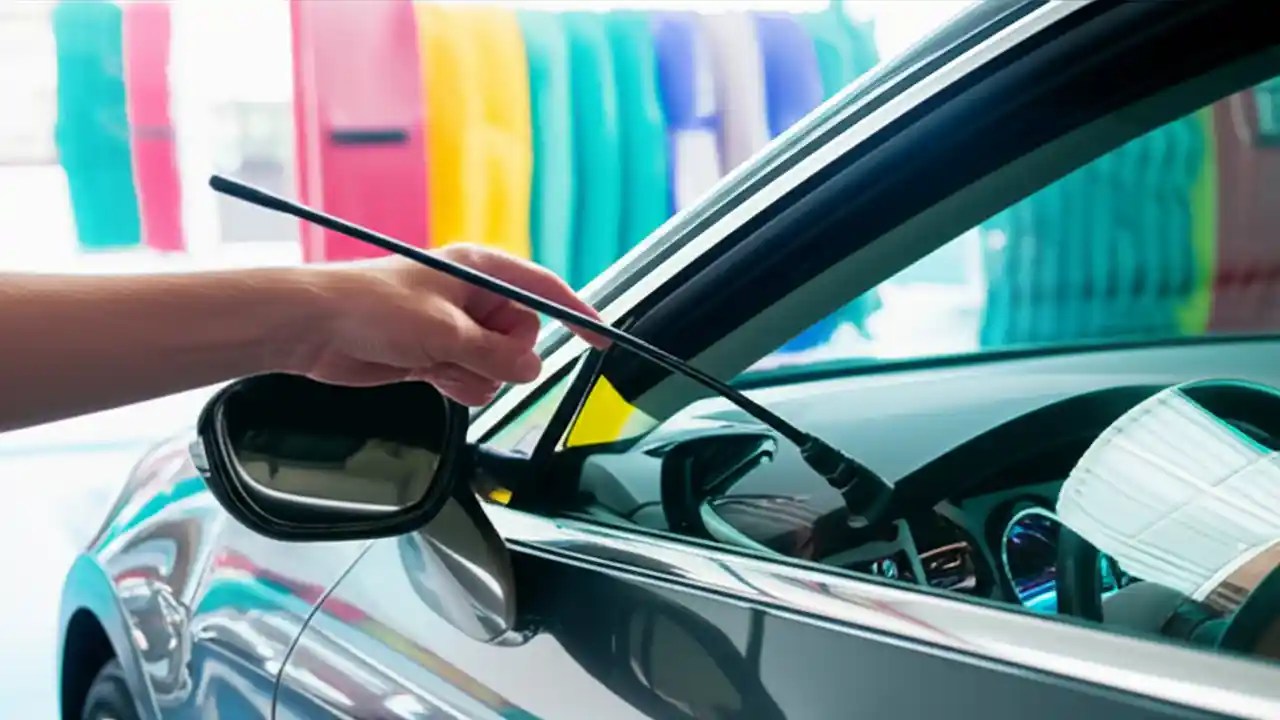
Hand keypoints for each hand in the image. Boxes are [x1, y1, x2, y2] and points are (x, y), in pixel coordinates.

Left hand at [286, 244, 603, 405]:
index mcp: (478, 271)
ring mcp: (454, 329)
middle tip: (475, 358)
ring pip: (497, 365)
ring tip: (440, 366)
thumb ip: (494, 355)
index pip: (543, 289)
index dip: (576, 312)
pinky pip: (472, 379)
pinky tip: (431, 376)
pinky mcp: (435, 356)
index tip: (600, 339)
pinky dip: (460, 384)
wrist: (314, 329)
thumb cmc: (370, 306)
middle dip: (505, 357)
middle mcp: (470, 298)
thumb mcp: (443, 331)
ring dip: (477, 375)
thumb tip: (532, 370)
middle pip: (521, 336)